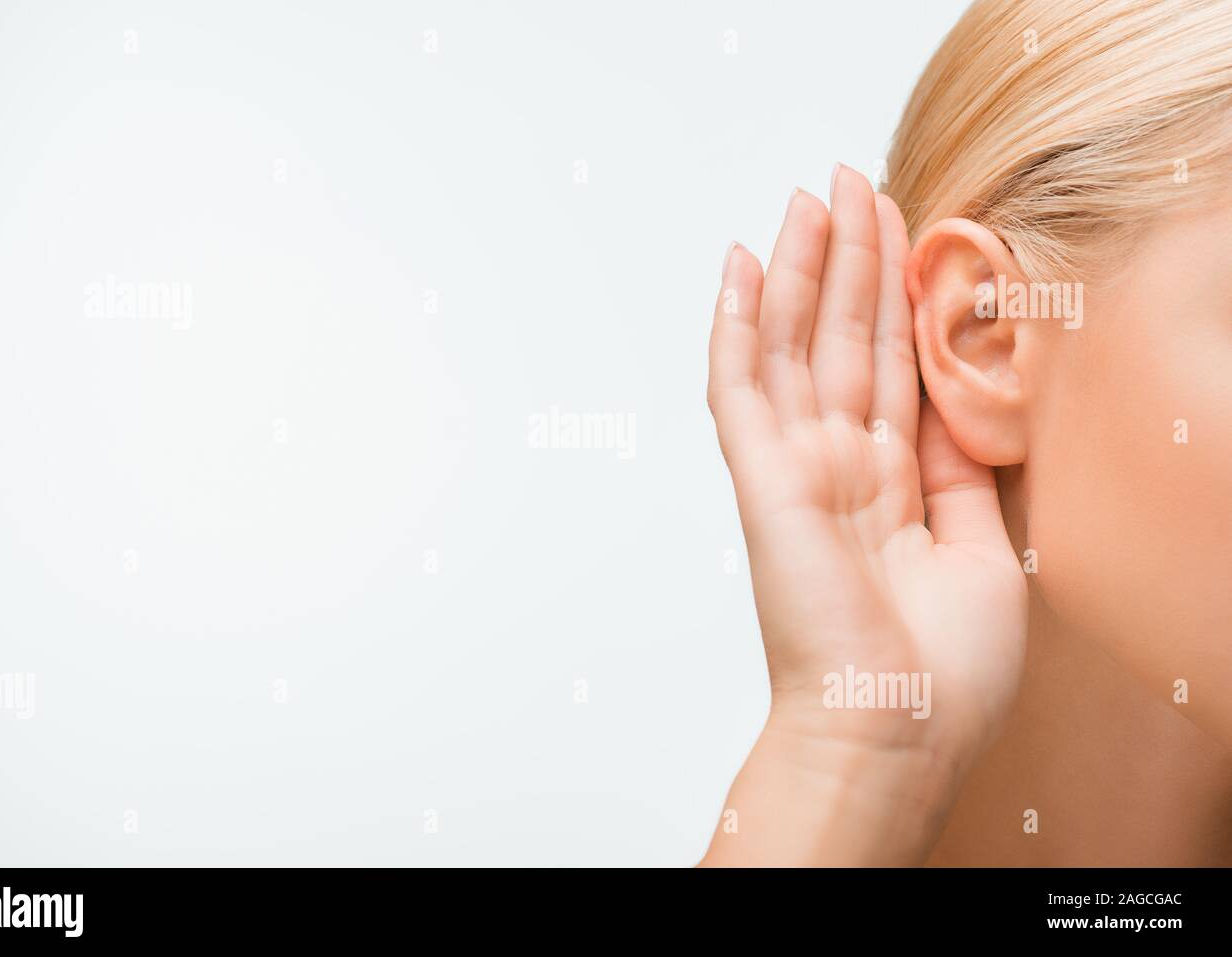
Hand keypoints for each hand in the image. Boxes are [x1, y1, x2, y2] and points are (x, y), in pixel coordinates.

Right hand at [701, 166, 1026, 865]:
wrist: (897, 728)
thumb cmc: (943, 669)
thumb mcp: (985, 547)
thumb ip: (964, 465)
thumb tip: (963, 396)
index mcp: (890, 485)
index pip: (890, 366)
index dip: (896, 296)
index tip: (903, 230)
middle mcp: (839, 465)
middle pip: (842, 338)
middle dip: (850, 258)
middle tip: (849, 181)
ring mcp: (795, 466)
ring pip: (793, 342)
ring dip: (800, 266)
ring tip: (808, 197)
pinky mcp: (762, 476)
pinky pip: (739, 385)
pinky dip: (733, 323)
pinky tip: (736, 266)